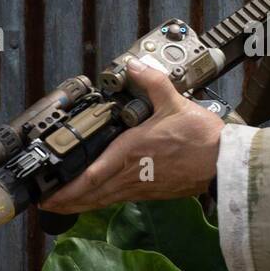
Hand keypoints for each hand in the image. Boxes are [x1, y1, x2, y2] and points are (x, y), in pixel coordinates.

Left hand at [42, 58, 223, 212]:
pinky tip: (97, 198)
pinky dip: (102, 201)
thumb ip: (151, 81)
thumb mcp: (174, 102)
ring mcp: (142, 187)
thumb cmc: (201, 138)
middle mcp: (132, 174)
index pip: (91, 176)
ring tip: (63, 205)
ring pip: (104, 200)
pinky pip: (119, 199)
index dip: (66, 189)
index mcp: (131, 152)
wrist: (224, 163)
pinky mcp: (152, 192)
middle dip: (66, 201)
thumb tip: (135, 66)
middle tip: (45, 203)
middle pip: (91, 195)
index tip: (48, 194)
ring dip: (81, 204)